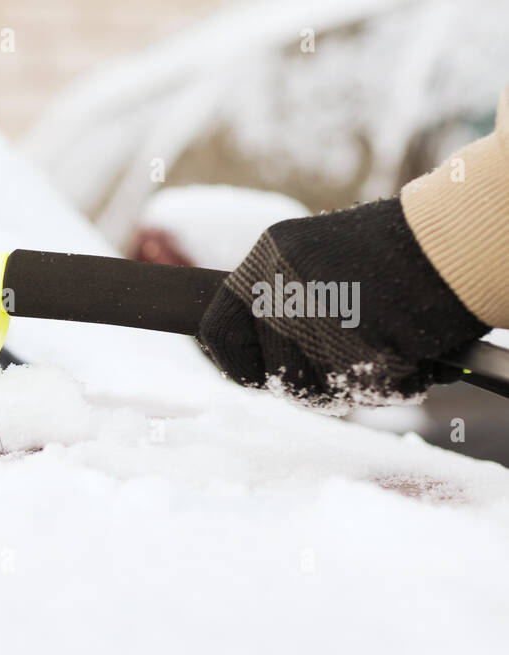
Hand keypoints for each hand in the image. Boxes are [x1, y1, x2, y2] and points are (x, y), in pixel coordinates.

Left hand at [197, 198, 488, 407]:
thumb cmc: (397, 255)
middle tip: (346, 370)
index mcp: (267, 259)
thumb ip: (283, 304)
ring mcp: (321, 317)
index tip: (263, 376)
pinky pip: (369, 391)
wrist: (462, 237)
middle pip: (275, 376)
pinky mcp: (364, 344)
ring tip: (387, 351)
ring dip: (354, 387)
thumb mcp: (318, 262)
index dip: (240, 365)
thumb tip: (254, 363)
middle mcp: (284, 287)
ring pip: (319, 391)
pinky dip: (397, 384)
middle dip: (310, 386)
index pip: (218, 332)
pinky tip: (414, 351)